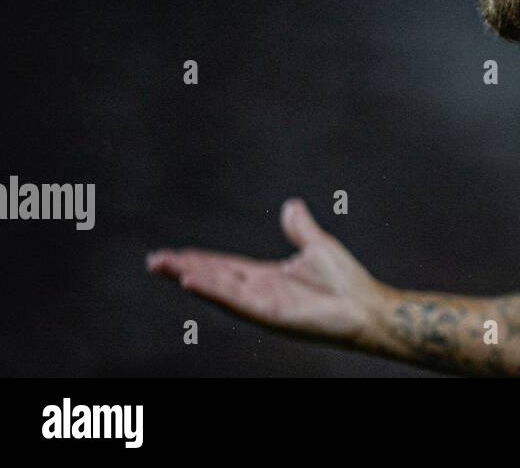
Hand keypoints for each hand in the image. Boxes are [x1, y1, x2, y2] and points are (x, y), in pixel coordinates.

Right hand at [146, 198, 387, 349]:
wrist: (365, 308)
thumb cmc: (346, 283)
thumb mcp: (317, 247)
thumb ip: (300, 229)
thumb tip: (291, 205)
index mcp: (266, 277)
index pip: (223, 267)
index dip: (198, 260)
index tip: (173, 253)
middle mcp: (258, 291)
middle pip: (213, 277)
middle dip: (184, 268)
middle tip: (154, 261)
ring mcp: (261, 304)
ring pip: (218, 288)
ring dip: (190, 276)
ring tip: (164, 266)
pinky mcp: (269, 313)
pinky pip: (236, 300)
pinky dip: (213, 290)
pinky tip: (191, 281)